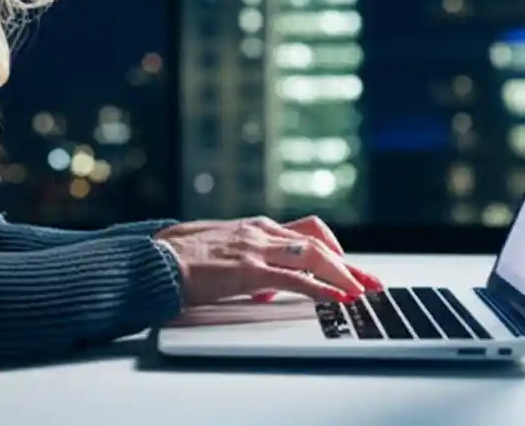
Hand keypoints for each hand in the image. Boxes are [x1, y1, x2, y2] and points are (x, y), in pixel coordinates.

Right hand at [154, 215, 383, 305]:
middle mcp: (259, 231)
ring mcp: (255, 248)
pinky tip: (336, 299)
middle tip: (370, 282)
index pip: (307, 231)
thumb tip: (266, 285)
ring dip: (343, 274)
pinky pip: (295, 279)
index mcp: (253, 226)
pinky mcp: (248, 270)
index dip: (335, 249)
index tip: (351, 267)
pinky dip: (321, 289)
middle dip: (349, 264)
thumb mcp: (219, 252)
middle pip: (319, 241)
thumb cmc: (178, 257)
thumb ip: (246, 263)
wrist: (154, 259)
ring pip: (314, 255)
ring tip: (360, 291)